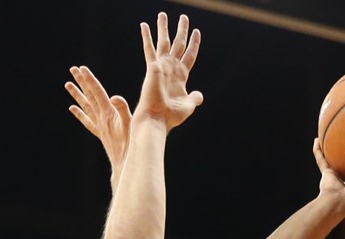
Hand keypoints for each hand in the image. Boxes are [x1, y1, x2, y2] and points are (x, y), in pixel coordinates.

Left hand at [66, 65, 131, 191]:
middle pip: (89, 96)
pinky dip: (79, 114)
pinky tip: (72, 108)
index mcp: (108, 113)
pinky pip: (87, 121)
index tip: (82, 68)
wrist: (126, 164)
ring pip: (85, 107)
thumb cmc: (133, 145)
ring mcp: (99, 126)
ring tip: (67, 84)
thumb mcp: (131, 125)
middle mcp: (101, 118)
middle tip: (73, 69)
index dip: (89, 79)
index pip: (97, 92)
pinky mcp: (100, 133)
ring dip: (77, 95)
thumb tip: (114, 97)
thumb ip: (123, 109)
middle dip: (81, 82)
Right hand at [134, 12, 202, 129]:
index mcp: (180, 78)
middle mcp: (171, 69)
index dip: (193, 44)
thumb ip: (194, 98)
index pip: (189, 56)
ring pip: (164, 42)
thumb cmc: (171, 116)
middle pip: (178, 45)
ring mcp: (161, 66)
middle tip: (183, 17)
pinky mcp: (153, 66)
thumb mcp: (188, 106)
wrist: (157, 118)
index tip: (196, 31)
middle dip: (181, 30)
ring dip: (163, 28)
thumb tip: (200, 95)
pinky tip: (144, 25)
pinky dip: (147, 36)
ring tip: (163, 14)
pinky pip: (149, 48)